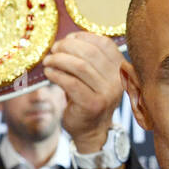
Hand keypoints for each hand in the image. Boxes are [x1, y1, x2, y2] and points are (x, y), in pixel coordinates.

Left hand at [43, 32, 125, 152]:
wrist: (91, 130)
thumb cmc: (88, 98)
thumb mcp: (93, 76)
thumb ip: (86, 59)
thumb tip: (66, 40)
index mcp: (120, 69)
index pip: (104, 44)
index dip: (84, 37)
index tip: (68, 38)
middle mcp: (117, 81)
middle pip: (90, 53)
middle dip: (67, 47)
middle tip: (53, 49)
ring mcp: (107, 93)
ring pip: (80, 66)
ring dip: (59, 60)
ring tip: (48, 61)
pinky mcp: (93, 104)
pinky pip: (71, 83)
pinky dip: (57, 75)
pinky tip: (48, 73)